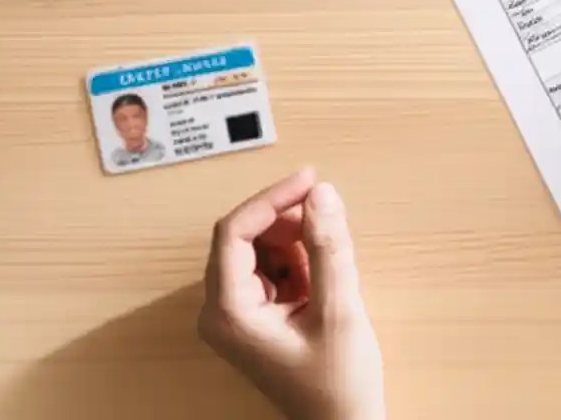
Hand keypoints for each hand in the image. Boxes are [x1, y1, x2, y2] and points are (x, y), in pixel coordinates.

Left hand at [197, 168, 384, 419]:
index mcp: (228, 312)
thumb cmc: (338, 381)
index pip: (234, 233)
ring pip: (260, 250)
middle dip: (286, 219)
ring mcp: (236, 314)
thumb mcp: (339, 309)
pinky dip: (299, 260)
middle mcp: (221, 311)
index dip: (272, 199)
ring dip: (296, 240)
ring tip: (333, 259)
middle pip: (244, 238)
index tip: (311, 179)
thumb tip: (323, 193)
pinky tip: (324, 277)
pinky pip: (271, 269)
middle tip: (329, 215)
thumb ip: (328, 247)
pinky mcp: (256, 316)